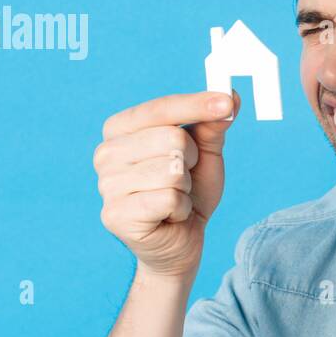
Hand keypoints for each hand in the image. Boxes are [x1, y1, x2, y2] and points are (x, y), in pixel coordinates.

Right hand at [93, 89, 240, 279]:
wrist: (181, 241)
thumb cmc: (188, 191)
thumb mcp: (204, 153)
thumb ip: (212, 124)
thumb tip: (230, 95)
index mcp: (120, 129)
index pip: (161, 108)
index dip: (197, 105)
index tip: (227, 103)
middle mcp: (105, 153)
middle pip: (172, 139)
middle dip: (191, 162)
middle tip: (183, 180)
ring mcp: (107, 185)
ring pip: (172, 171)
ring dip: (186, 188)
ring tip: (175, 198)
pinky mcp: (115, 215)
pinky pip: (169, 199)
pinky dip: (182, 209)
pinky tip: (169, 216)